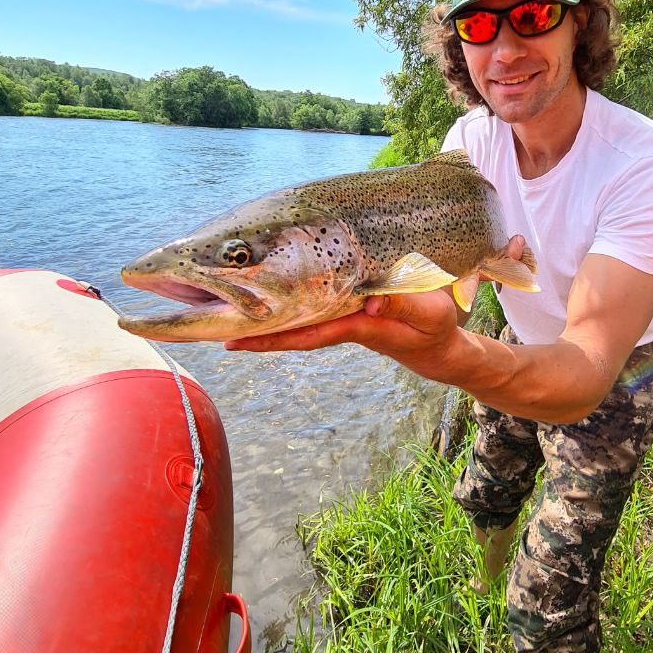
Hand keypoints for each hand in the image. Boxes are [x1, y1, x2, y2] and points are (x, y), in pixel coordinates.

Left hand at [224, 287, 463, 383]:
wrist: (439, 348)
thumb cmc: (436, 329)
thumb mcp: (430, 315)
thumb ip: (404, 307)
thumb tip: (371, 304)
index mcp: (360, 326)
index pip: (309, 332)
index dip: (275, 335)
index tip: (240, 340)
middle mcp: (342, 324)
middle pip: (293, 331)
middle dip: (255, 333)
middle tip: (213, 334)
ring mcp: (342, 319)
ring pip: (297, 322)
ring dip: (263, 322)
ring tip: (222, 320)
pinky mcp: (345, 313)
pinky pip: (308, 312)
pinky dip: (283, 309)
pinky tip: (262, 304)